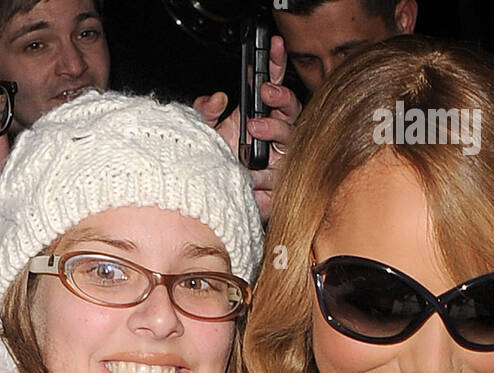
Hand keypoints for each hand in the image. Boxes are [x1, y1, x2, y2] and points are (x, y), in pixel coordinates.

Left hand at [192, 35, 301, 219]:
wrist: (207, 201)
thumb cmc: (209, 165)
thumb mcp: (201, 135)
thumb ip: (205, 112)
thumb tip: (216, 99)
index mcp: (256, 117)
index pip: (272, 86)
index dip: (276, 66)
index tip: (274, 48)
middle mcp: (271, 136)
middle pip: (291, 109)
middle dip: (281, 98)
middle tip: (265, 93)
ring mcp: (278, 159)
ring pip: (292, 138)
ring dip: (276, 129)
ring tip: (254, 129)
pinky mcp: (278, 185)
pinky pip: (282, 174)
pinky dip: (268, 172)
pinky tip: (253, 172)